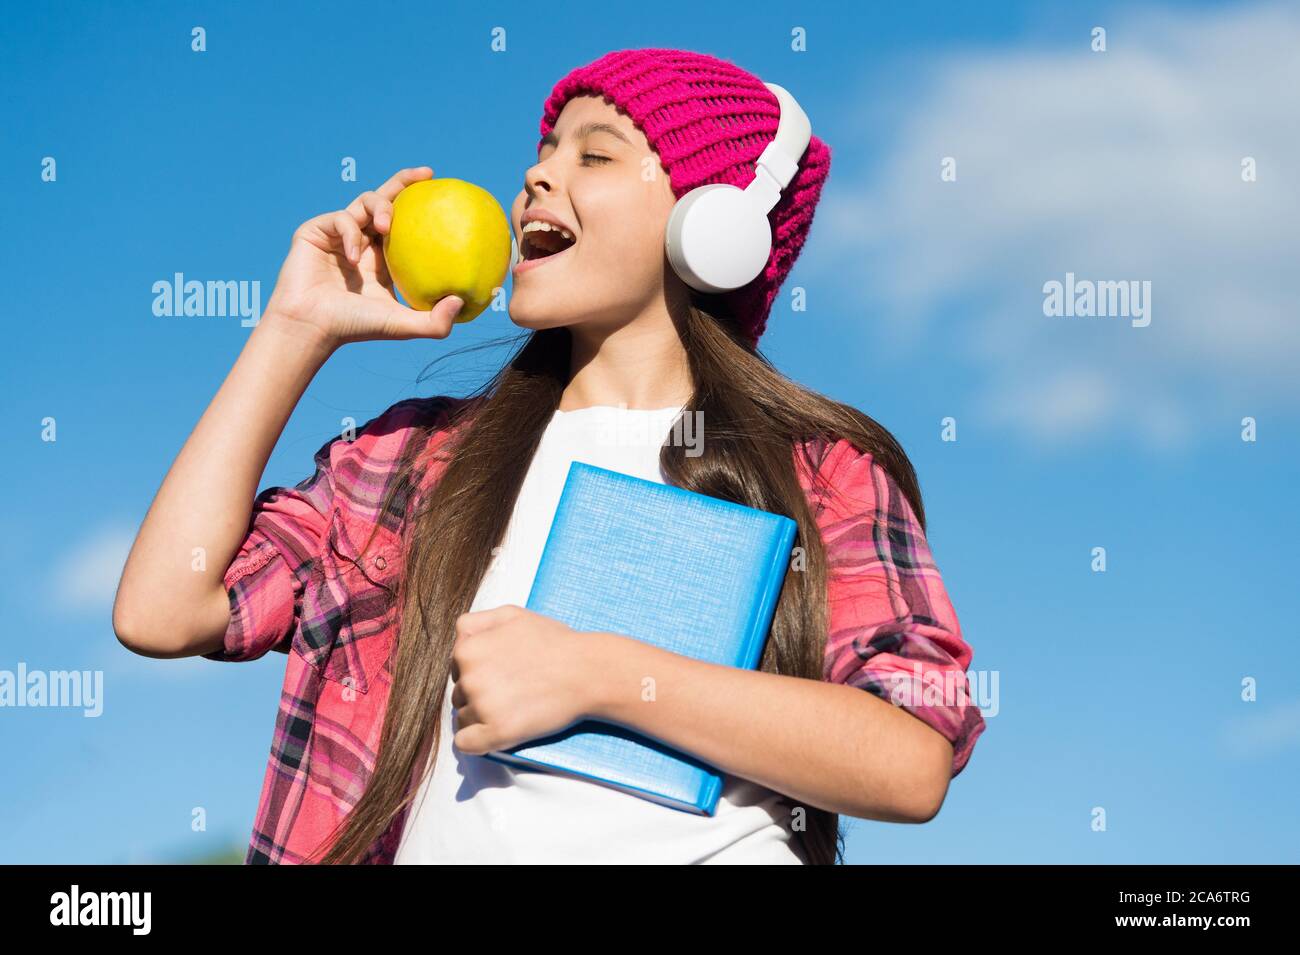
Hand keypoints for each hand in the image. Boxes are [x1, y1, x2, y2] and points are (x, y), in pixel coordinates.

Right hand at [262, 166, 464, 351]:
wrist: (310, 326)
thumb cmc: (353, 328)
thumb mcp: (400, 325)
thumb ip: (434, 322)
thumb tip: (462, 303)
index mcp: (383, 258)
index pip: (406, 224)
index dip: (421, 207)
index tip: (445, 194)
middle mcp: (363, 241)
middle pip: (385, 200)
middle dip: (405, 182)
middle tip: (426, 176)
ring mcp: (339, 234)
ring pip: (364, 201)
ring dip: (380, 208)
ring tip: (386, 226)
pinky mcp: (316, 231)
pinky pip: (340, 218)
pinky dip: (350, 233)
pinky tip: (355, 256)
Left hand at [450, 605, 607, 754]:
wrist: (586, 671)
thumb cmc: (554, 642)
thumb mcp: (511, 614)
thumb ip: (476, 623)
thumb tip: (458, 641)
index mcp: (467, 649)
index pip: (456, 669)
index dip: (478, 672)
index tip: (501, 673)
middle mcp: (469, 678)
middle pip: (459, 695)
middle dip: (479, 695)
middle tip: (512, 690)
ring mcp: (482, 706)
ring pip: (463, 719)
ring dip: (481, 718)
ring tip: (513, 708)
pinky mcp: (497, 732)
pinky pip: (465, 744)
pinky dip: (476, 741)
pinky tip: (496, 732)